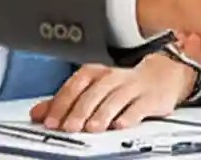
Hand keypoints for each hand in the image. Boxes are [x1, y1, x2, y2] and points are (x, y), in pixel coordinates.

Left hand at [29, 54, 194, 132]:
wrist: (163, 76)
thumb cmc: (122, 86)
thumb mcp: (93, 89)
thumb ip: (65, 102)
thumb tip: (37, 113)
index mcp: (95, 74)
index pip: (75, 85)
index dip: (61, 103)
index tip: (50, 121)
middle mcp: (113, 78)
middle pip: (94, 92)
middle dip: (80, 110)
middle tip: (69, 127)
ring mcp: (133, 87)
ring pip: (116, 98)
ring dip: (102, 113)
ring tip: (92, 128)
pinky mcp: (151, 98)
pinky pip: (140, 106)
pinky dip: (130, 116)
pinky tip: (120, 125)